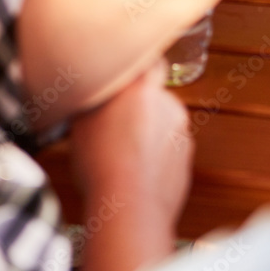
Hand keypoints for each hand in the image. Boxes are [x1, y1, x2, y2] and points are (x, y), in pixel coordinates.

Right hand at [71, 61, 191, 221]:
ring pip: (163, 124)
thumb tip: (95, 91)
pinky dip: (157, 156)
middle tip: (115, 124)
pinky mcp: (187, 160)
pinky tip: (136, 172)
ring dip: (149, 132)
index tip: (126, 80)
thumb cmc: (101, 163)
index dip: (139, 69)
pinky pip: (170, 150)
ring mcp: (181, 133)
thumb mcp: (82, 121)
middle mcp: (168, 104)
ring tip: (123, 154)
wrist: (129, 208)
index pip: (150, 62)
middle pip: (156, 95)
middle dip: (141, 106)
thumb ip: (97, 97)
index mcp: (143, 87)